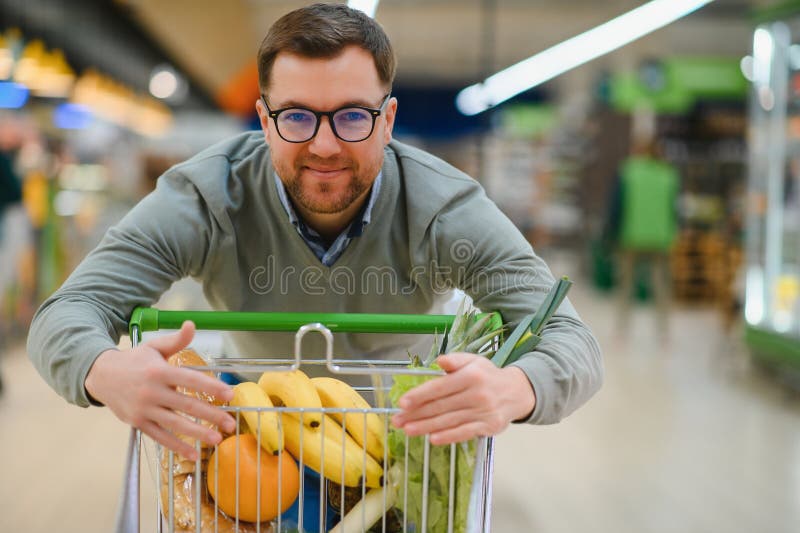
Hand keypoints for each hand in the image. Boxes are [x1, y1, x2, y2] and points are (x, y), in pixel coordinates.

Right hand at [84, 321, 234, 459]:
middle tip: (230, 423)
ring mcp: (144, 410)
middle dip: (211, 415)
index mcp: (160, 372)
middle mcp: (152, 392)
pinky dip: (176, 447)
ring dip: (198, 433)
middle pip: (187, 405)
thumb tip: (192, 325)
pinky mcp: (138, 423)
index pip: (191, 380)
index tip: (230, 394)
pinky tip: (193, 454)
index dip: (211, 387)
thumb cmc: (134, 361)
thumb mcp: (155, 346)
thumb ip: (176, 340)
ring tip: (217, 439)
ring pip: (175, 424)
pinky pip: (160, 437)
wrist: (101, 376)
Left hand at [390, 352, 535, 444]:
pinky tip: (432, 439)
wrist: (517, 392)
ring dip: (426, 427)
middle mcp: (477, 394)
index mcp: (470, 375)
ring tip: (408, 430)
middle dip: (416, 414)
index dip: (419, 395)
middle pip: (441, 406)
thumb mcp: (474, 361)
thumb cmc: (488, 376)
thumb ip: (455, 360)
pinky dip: (448, 437)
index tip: (402, 403)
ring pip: (449, 421)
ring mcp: (483, 412)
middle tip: (397, 420)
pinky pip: (464, 433)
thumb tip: (439, 361)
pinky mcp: (488, 426)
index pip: (440, 387)